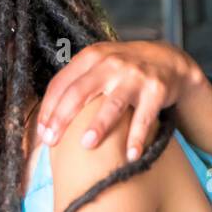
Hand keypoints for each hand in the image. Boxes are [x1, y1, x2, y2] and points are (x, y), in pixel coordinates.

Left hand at [36, 41, 204, 160]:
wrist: (169, 60)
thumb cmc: (124, 68)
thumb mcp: (99, 64)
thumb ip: (77, 81)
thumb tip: (47, 116)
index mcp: (91, 57)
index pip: (61, 83)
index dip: (49, 108)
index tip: (41, 131)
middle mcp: (110, 63)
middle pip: (79, 92)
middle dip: (62, 118)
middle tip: (52, 141)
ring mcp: (134, 76)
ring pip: (112, 104)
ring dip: (98, 126)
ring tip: (86, 145)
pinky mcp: (156, 90)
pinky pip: (144, 117)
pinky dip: (137, 137)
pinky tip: (130, 155)